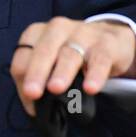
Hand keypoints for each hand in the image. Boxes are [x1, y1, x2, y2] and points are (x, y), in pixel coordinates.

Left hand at [11, 18, 135, 116]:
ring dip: (62, 72)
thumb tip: (33, 107)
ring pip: (70, 54)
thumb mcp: (52, 61)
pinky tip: (90, 88)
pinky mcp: (107, 42)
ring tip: (56, 88)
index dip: (23, 77)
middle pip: (43, 51)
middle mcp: (57, 29)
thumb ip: (38, 80)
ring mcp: (83, 32)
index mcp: (37, 33)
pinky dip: (95, 74)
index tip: (29, 97)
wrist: (112, 40)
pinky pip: (100, 59)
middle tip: (32, 92)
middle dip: (36, 72)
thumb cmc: (72, 54)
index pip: (23, 55)